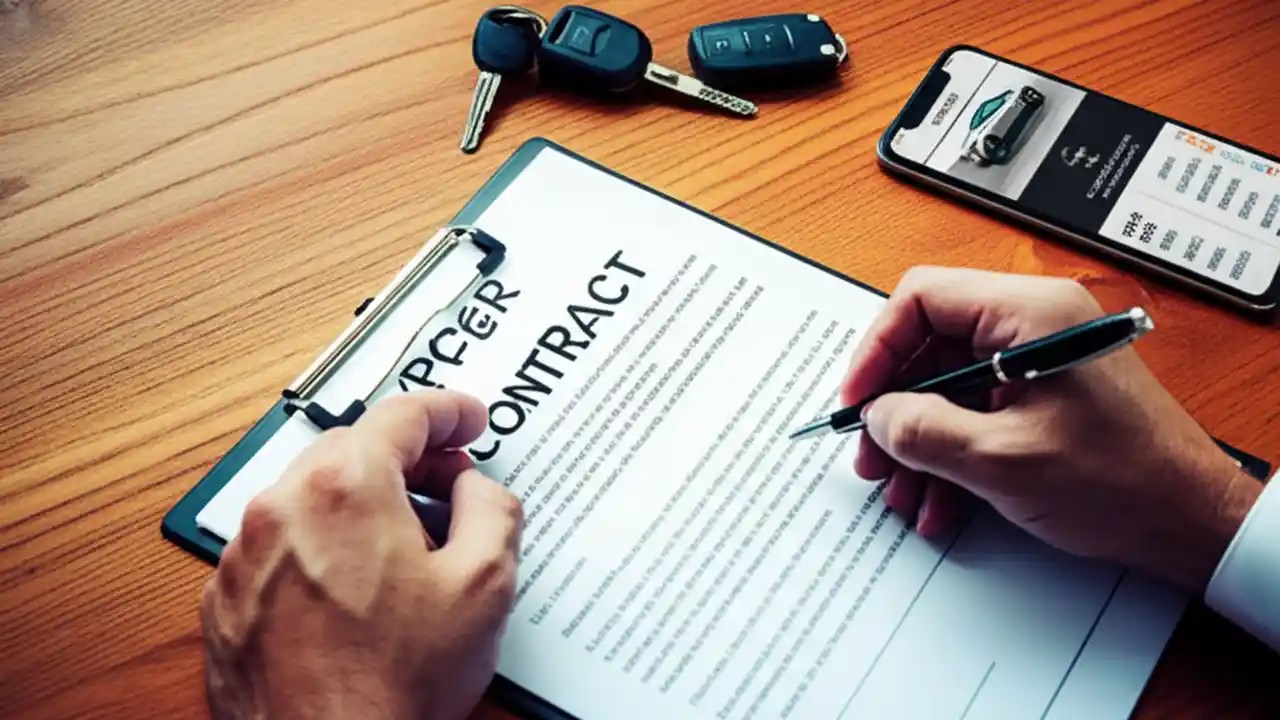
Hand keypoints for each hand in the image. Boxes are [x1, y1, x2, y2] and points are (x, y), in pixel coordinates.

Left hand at [200, 390, 521, 719]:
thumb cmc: (392, 687)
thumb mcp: (484, 584)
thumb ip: (492, 508)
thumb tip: (476, 487)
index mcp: (342, 488)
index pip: (401, 415)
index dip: (448, 410)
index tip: (468, 420)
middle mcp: (280, 508)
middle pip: (351, 448)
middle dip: (407, 458)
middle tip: (450, 484)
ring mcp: (243, 555)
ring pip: (311, 495)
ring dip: (362, 503)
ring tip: (408, 548)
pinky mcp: (225, 600)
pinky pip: (281, 546)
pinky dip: (322, 546)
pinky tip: (359, 588)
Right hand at [842, 267, 1260, 591]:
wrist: (1190, 520)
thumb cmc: (1122, 480)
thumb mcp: (1001, 460)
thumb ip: (923, 432)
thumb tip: (877, 417)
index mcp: (1028, 313)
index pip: (921, 298)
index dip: (876, 349)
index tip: (858, 398)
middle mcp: (1033, 324)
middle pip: (930, 346)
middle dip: (895, 408)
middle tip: (871, 453)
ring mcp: (1040, 360)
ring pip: (949, 388)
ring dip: (919, 442)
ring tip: (902, 492)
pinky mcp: (1044, 395)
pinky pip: (977, 413)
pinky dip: (952, 454)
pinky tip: (941, 502)